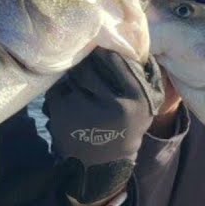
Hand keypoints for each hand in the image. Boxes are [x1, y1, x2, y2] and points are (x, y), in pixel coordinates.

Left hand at [45, 49, 164, 205]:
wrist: (104, 167)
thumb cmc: (127, 127)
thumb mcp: (147, 103)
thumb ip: (144, 73)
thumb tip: (132, 38)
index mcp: (137, 97)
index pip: (113, 58)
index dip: (103, 53)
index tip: (99, 54)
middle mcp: (112, 104)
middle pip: (89, 65)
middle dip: (85, 66)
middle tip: (86, 73)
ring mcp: (85, 109)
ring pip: (72, 76)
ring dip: (72, 80)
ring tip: (81, 95)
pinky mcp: (61, 115)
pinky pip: (57, 90)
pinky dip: (60, 95)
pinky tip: (70, 109)